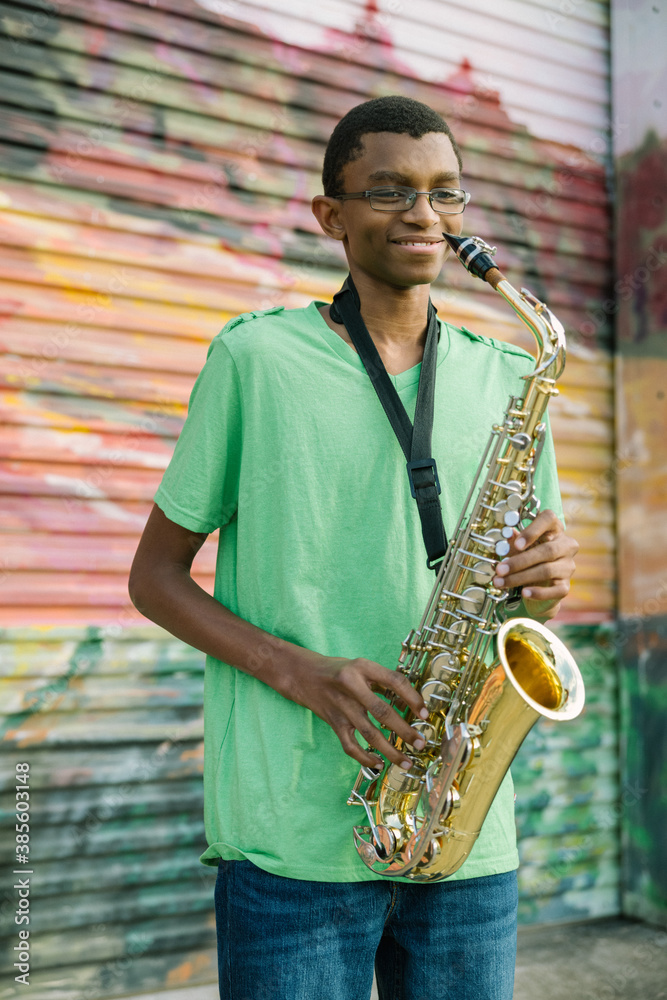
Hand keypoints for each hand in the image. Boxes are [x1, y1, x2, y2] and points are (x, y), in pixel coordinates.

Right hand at [281, 650, 428, 769]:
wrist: (302, 674)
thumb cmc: (338, 670)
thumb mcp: (361, 667)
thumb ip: (382, 682)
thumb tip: (411, 702)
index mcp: (363, 667)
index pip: (394, 681)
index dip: (413, 698)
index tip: (425, 714)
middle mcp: (352, 686)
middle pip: (382, 711)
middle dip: (405, 730)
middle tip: (420, 743)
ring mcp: (341, 706)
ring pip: (369, 733)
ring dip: (390, 751)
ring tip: (406, 762)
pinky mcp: (333, 722)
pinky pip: (350, 745)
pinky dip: (365, 757)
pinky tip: (378, 764)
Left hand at [491, 509, 577, 618]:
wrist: (538, 585)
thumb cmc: (528, 559)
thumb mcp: (519, 548)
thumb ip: (514, 542)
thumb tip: (508, 535)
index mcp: (554, 530)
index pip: (549, 519)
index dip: (533, 530)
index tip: (516, 543)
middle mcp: (566, 546)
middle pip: (547, 551)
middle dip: (520, 561)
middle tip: (500, 569)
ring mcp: (568, 566)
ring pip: (547, 571)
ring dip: (520, 577)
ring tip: (501, 582)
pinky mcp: (565, 586)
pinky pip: (555, 590)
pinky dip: (538, 592)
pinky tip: (524, 592)